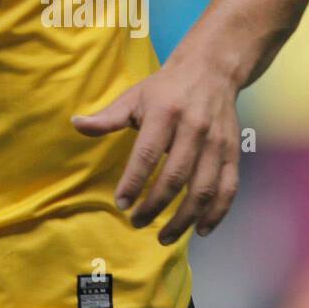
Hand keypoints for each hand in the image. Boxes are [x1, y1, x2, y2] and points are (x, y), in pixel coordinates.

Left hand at [71, 54, 240, 245]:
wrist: (211, 70)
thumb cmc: (165, 88)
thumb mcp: (134, 96)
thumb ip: (107, 117)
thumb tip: (76, 124)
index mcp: (165, 113)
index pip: (147, 153)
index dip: (133, 181)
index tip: (121, 204)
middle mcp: (194, 128)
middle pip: (175, 176)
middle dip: (155, 205)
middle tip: (137, 222)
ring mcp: (216, 143)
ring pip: (203, 188)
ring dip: (184, 218)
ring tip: (164, 236)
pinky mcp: (233, 153)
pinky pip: (228, 189)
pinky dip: (216, 213)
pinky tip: (201, 230)